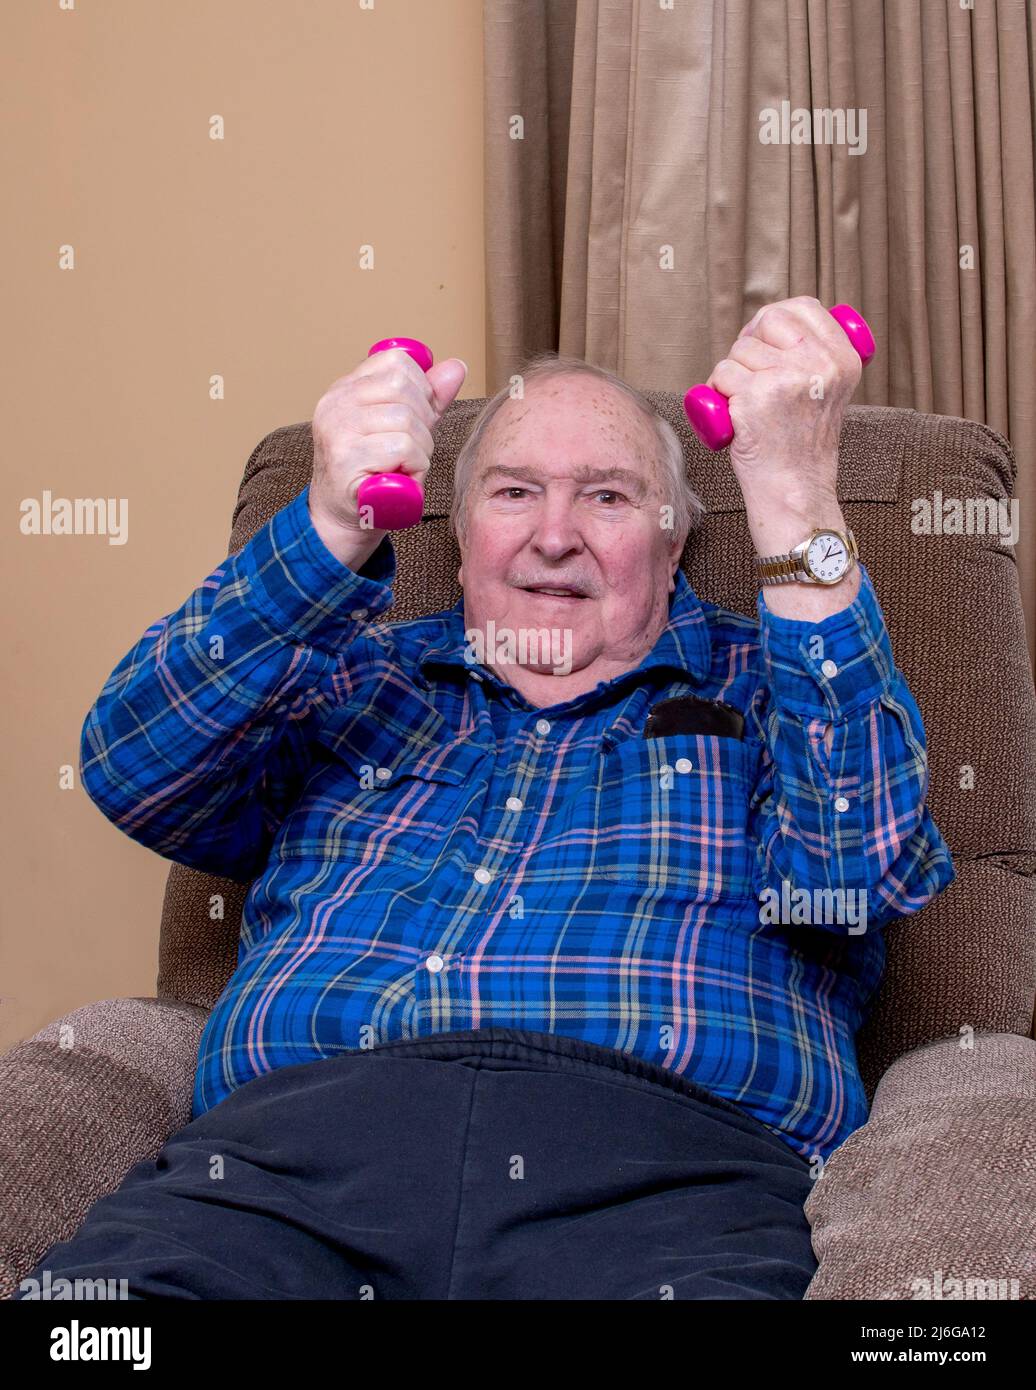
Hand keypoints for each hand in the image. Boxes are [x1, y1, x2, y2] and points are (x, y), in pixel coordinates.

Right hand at [309, 350, 467, 558]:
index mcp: (345, 388)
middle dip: (423, 421)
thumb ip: (429, 398)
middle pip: (403, 388)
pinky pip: (402, 447)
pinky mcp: (345, 458)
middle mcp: (335, 403)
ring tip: (406, 466)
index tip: (417, 416)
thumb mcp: (402, 428)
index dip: (420, 388)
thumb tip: (456, 367)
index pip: (396, 362)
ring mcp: (337, 430)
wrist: (343, 518)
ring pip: (405, 419)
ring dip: (420, 449)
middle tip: (413, 449)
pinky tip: (402, 478)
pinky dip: (414, 466)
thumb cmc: (373, 472)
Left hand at [705, 296, 861, 498]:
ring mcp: (788, 378)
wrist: (795, 491)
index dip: (774, 321)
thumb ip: (814, 358)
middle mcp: (821, 364)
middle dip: (749, 343)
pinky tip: (733, 416)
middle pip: (768, 321)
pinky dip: (717, 393)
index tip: (765, 343)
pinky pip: (722, 374)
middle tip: (749, 376)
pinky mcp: (757, 395)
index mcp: (843, 359)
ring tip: (746, 406)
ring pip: (739, 350)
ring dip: (731, 374)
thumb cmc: (800, 447)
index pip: (804, 307)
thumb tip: (770, 323)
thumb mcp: (825, 393)